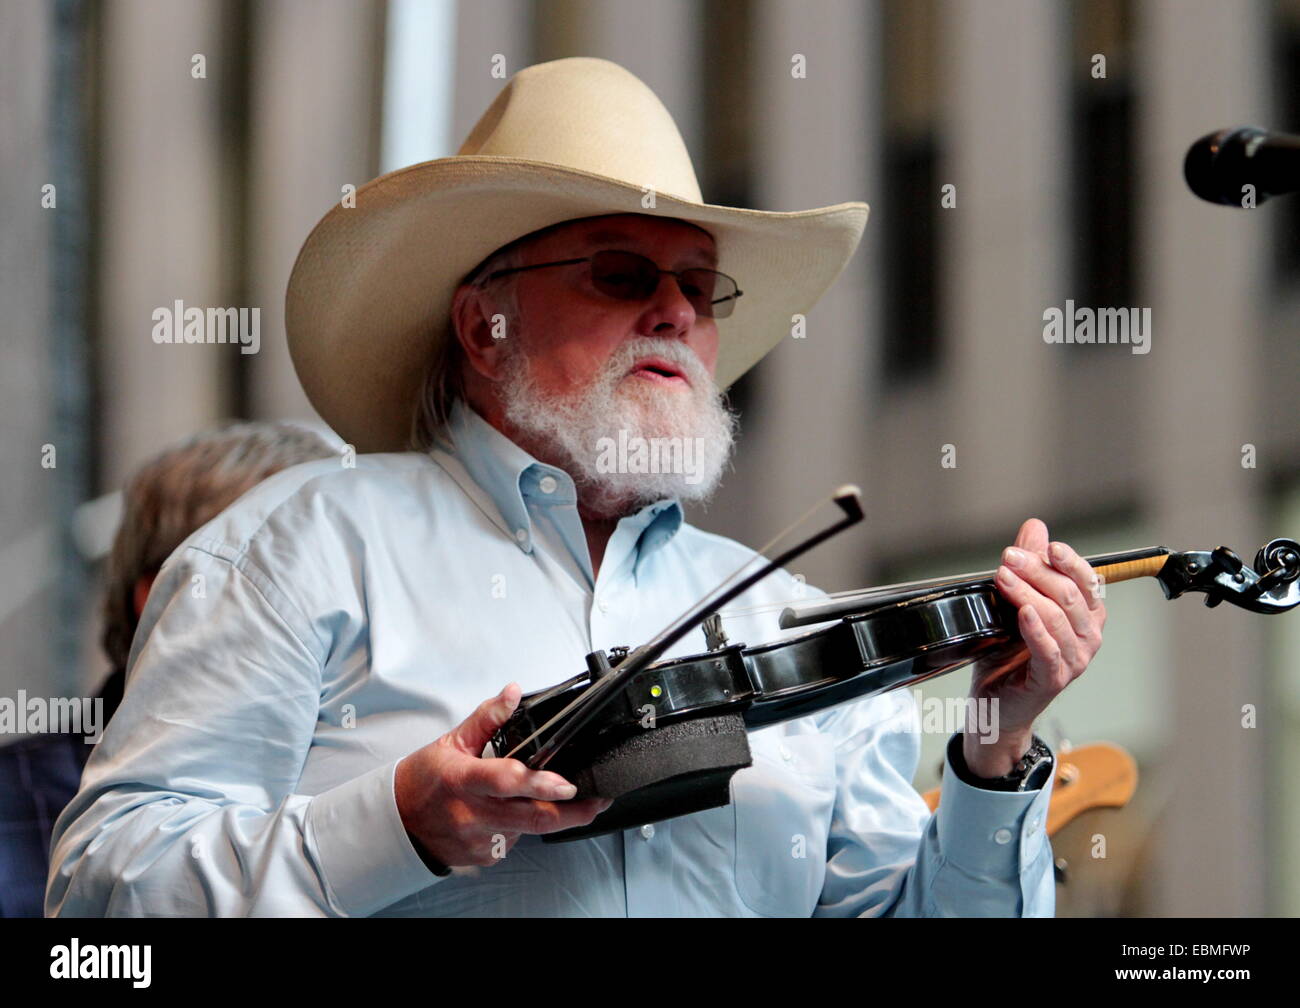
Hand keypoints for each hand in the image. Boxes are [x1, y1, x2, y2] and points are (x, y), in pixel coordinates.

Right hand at [395, 683, 611, 869]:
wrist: (398, 821)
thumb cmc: (424, 779)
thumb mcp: (453, 740)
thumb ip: (487, 717)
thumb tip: (512, 693)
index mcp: (465, 779)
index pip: (507, 782)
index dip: (541, 784)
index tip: (568, 784)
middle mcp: (473, 814)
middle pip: (533, 818)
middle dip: (572, 813)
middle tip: (597, 801)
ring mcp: (479, 839)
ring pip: (527, 830)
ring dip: (543, 814)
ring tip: (543, 797)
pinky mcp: (483, 856)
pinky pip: (514, 841)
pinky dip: (520, 826)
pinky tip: (509, 813)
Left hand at [963, 518, 1105, 776]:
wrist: (994, 703)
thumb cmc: (1008, 655)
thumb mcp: (1014, 602)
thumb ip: (1027, 566)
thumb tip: (1035, 526)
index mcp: (1085, 617)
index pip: (1088, 581)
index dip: (1069, 561)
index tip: (1046, 546)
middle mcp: (1088, 637)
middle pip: (1070, 596)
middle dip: (1038, 572)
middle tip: (1008, 557)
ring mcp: (1074, 660)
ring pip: (1057, 619)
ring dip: (1029, 594)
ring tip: (1004, 578)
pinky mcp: (1052, 679)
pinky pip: (1048, 650)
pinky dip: (1036, 629)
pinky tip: (1023, 612)